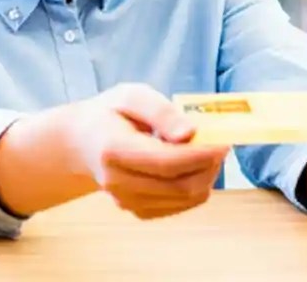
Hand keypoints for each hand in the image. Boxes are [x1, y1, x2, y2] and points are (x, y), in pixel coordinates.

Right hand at [64, 83, 228, 219]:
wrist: (82, 142)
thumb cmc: (111, 113)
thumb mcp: (132, 96)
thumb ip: (161, 112)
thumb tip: (190, 133)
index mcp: (114, 150)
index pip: (167, 163)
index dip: (201, 155)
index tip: (224, 141)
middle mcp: (118, 183)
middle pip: (181, 186)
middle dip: (210, 165)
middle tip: (220, 142)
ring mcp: (127, 201)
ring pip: (185, 198)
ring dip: (206, 175)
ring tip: (204, 150)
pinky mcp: (138, 210)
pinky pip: (180, 205)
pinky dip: (195, 186)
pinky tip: (189, 165)